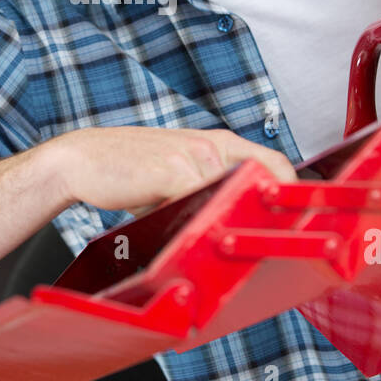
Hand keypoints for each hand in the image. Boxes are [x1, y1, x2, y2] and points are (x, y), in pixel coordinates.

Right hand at [41, 125, 296, 213]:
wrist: (81, 159)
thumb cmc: (128, 170)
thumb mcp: (175, 173)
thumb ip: (205, 189)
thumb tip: (233, 220)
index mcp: (215, 143)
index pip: (272, 160)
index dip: (290, 187)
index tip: (299, 212)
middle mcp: (210, 145)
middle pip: (265, 174)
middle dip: (272, 204)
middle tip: (278, 230)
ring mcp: (194, 157)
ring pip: (233, 193)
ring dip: (231, 218)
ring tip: (224, 237)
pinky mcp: (174, 172)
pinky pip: (201, 201)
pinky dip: (200, 219)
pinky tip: (189, 229)